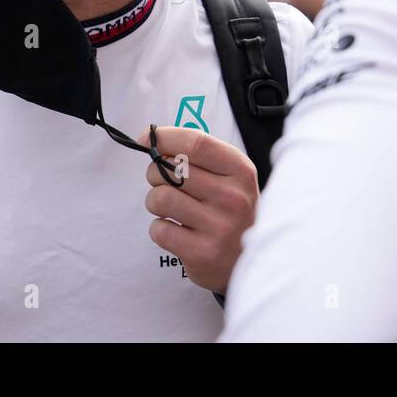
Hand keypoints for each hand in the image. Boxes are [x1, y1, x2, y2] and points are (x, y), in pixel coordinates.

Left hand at [138, 125, 258, 293]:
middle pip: (171, 170)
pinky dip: (159, 228)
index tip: (146, 138)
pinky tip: (176, 231)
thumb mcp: (229, 177)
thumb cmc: (230, 209)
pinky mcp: (203, 253)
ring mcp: (219, 227)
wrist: (249, 259)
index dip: (165, 137)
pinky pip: (159, 229)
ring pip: (160, 198)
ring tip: (170, 208)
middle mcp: (233, 197)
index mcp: (240, 170)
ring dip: (155, 201)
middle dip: (155, 173)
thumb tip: (153, 140)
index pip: (196, 143)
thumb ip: (198, 157)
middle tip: (165, 183)